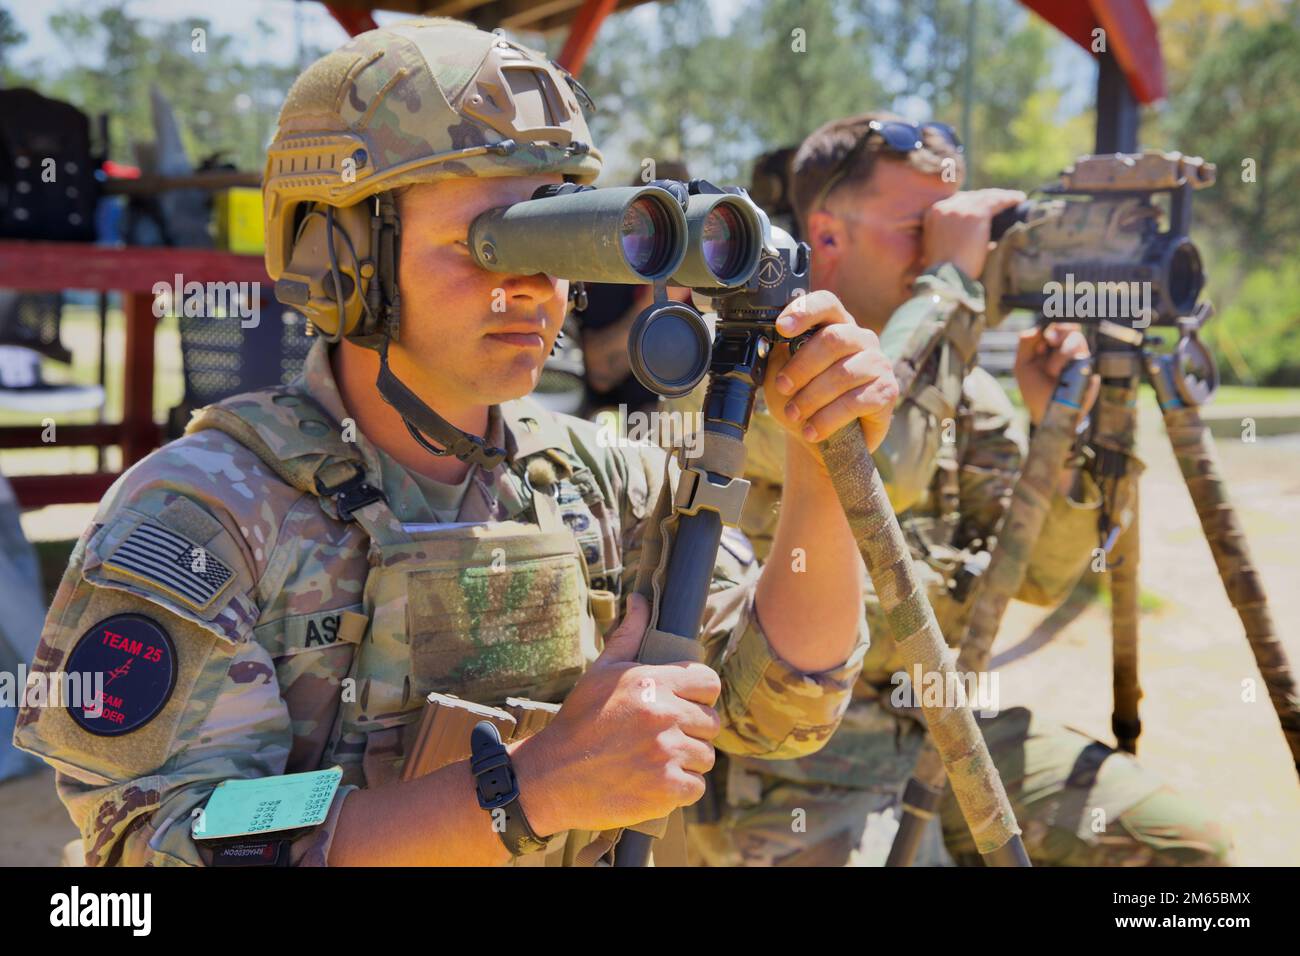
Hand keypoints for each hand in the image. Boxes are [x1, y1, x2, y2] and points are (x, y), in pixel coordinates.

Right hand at [510, 593, 720, 834]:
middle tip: (663, 737)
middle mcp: (663, 715)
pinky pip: (696, 787)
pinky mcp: (665, 789)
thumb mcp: (600, 672)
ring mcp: (666, 754)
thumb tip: (641, 599)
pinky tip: (655, 782)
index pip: (709, 682)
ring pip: (705, 756)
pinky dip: (680, 788)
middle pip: (710, 722)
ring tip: (656, 760)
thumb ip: (628, 634)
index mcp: (652, 682)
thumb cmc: (578, 721)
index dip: (700, 695)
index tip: (684, 705)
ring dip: (686, 761)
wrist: (551, 776)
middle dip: (691, 730)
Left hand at [765, 290, 897, 459]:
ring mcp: (878, 363)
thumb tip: (770, 343)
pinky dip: (827, 419)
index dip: (804, 311)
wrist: (826, 440)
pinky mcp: (887, 392)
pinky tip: (812, 431)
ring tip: (794, 414)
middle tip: (783, 387)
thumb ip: (779, 356)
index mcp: (835, 325)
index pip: (826, 303)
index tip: (782, 328)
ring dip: (811, 398)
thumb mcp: (782, 375)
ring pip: (842, 374)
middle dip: (801, 367)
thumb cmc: (804, 401)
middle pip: (833, 339)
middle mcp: (861, 339)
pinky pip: (854, 402)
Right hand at [922, 188, 1025, 278]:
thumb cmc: (945, 271)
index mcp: (932, 214)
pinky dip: (1009, 199)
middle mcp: (945, 206)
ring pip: (985, 196)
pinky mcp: (976, 213)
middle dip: (987, 198)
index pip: (957, 201)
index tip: (985, 206)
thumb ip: (955, 238)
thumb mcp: (942, 249)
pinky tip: (1019, 199)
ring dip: (1001, 196)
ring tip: (1014, 199)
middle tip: (1001, 202)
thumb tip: (987, 243)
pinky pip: (996, 201)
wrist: (945, 276)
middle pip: (971, 196)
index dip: (972, 202)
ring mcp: (961, 208)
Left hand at [1013, 323, 1099, 424]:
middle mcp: (1064, 347)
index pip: (1053, 323)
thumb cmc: (1034, 390)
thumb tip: (1038, 328)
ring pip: (1076, 337)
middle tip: (1049, 341)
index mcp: (1048, 345)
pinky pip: (1083, 353)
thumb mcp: (1022, 366)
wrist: (1047, 412)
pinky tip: (1059, 373)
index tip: (1043, 336)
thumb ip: (1026, 344)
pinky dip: (1068, 362)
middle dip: (1058, 330)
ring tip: (1051, 371)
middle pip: (1068, 325)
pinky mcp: (1087, 365)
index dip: (1050, 324)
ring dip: (1060, 353)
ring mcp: (1077, 356)